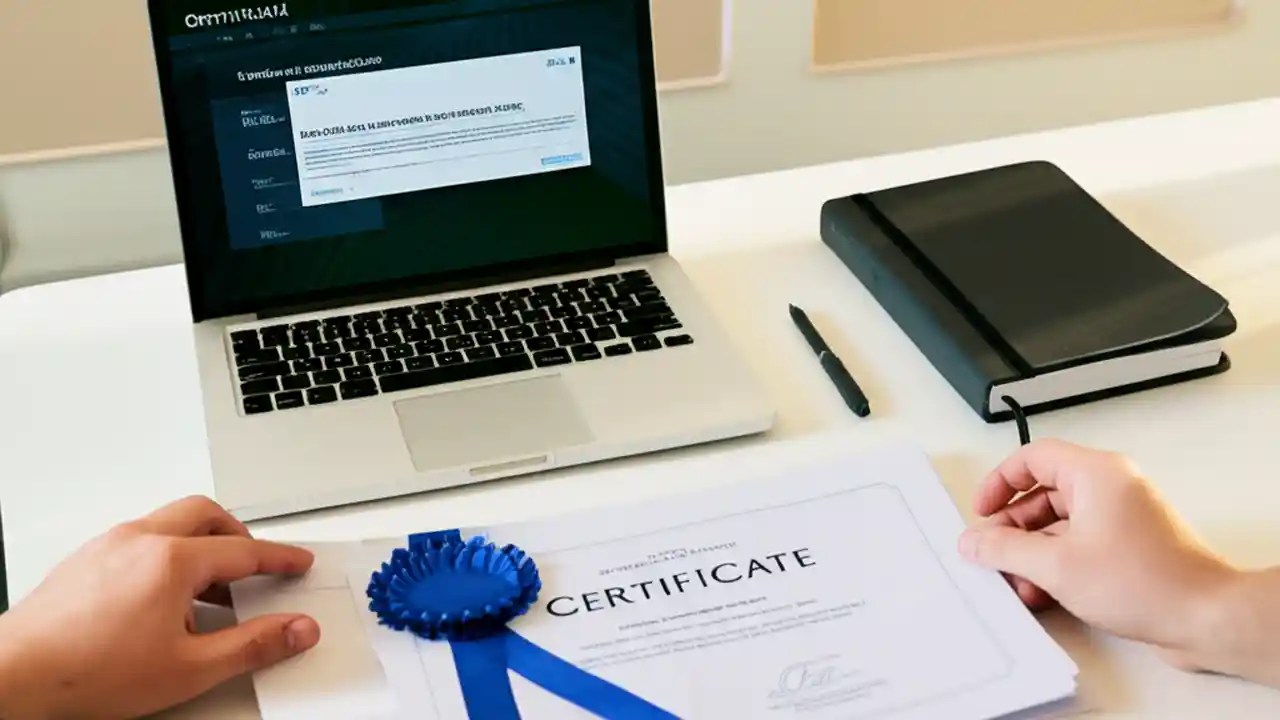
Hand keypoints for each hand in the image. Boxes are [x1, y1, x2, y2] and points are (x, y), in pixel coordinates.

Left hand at [0, 497, 320, 719]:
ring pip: (171, 522)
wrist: (15, 676)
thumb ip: (254, 645)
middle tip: (257, 564)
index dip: (279, 558)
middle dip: (240, 535)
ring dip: (202, 544)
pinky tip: (164, 596)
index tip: (297, 562)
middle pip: (207, 515)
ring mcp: (109, 545)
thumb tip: (297, 630)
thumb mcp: (191, 668)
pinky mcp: (87, 558)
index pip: (244, 550)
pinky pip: (141, 537)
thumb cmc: (88, 672)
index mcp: (173, 560)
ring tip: (211, 590)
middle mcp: (141, 540)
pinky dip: (168, 552)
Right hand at [957, 439, 1237, 669]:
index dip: (1000, 482)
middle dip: (1014, 527)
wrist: (1205, 617)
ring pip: (1061, 522)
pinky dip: (1058, 562)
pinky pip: (1081, 542)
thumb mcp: (1056, 566)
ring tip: (1018, 582)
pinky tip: (1044, 592)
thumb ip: (1005, 549)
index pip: (1033, 458)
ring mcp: (1123, 516)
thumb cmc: (1146, 582)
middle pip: (1044, 493)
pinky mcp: (1131, 544)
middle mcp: (1112, 487)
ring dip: (1034, 551)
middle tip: (992, 553)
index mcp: (1096, 473)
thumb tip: (974, 542)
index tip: (982, 510)